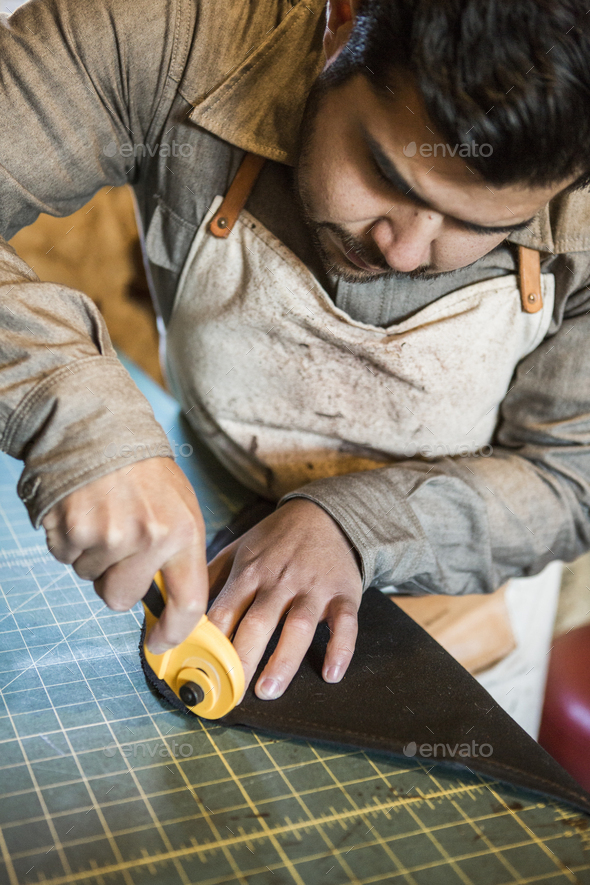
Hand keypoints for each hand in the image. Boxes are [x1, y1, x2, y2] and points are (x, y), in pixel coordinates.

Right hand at [42, 457, 207, 652]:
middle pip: (121, 598)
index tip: (160, 642)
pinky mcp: (71, 529)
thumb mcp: (179, 506)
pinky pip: (66, 558)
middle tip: (119, 545)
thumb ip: (178, 553)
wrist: (99, 429)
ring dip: (93, 556)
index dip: (174, 632)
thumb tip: (172, 603)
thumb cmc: (143, 471)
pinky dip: (70, 541)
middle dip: (115, 582)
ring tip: (104, 515)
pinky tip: (83, 510)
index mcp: (183, 531)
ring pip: (90, 577)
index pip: (188, 600)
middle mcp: (148, 536)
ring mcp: (107, 535)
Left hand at [207, 498, 362, 699]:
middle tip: (231, 692)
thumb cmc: (277, 539)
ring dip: (283, 660)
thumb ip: (212, 578)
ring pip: (298, 626)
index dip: (209, 644)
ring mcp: (312, 588)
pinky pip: (345, 623)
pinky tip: (331, 673)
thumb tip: (180, 606)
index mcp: (249, 573)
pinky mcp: (343, 593)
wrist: (327, 514)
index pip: (223, 613)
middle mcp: (279, 582)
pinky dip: (340, 648)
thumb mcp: (240, 549)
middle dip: (242, 659)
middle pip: (257, 623)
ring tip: (269, 690)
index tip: (198, 673)